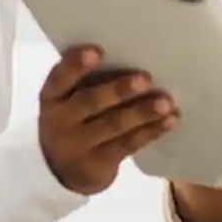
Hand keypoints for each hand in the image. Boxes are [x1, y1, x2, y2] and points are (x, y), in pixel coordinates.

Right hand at [39, 46, 178, 194]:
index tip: (98, 50)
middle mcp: (59, 121)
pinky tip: (170, 120)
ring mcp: (78, 146)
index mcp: (52, 97)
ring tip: (166, 102)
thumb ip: (88, 80)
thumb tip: (134, 54)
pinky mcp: (98, 164)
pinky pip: (128, 145)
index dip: (76, 65)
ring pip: (113, 125)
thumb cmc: (74, 117)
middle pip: (90, 103)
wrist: (60, 170)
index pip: (59, 79)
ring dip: (142, 112)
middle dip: (119, 90)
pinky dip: (151, 131)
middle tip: (146, 78)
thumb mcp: (69, 99)